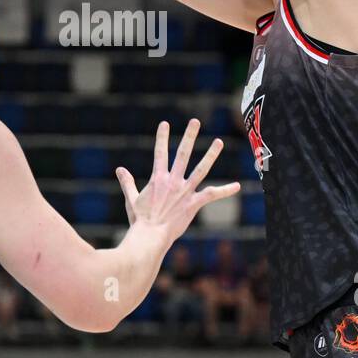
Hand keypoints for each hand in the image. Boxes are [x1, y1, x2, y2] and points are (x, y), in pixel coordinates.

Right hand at [114, 119, 239, 242]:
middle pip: (182, 154)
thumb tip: (119, 169)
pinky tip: (237, 186)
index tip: (165, 123)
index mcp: (157, 178)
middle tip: (195, 121)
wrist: (150, 237)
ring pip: (201, 169)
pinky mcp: (193, 204)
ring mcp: (184, 192)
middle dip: (189, 136)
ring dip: (210, 155)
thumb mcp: (131, 199)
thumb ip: (127, 182)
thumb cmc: (139, 220)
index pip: (159, 152)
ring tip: (218, 142)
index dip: (162, 137)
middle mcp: (173, 181)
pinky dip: (225, 191)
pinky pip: (212, 195)